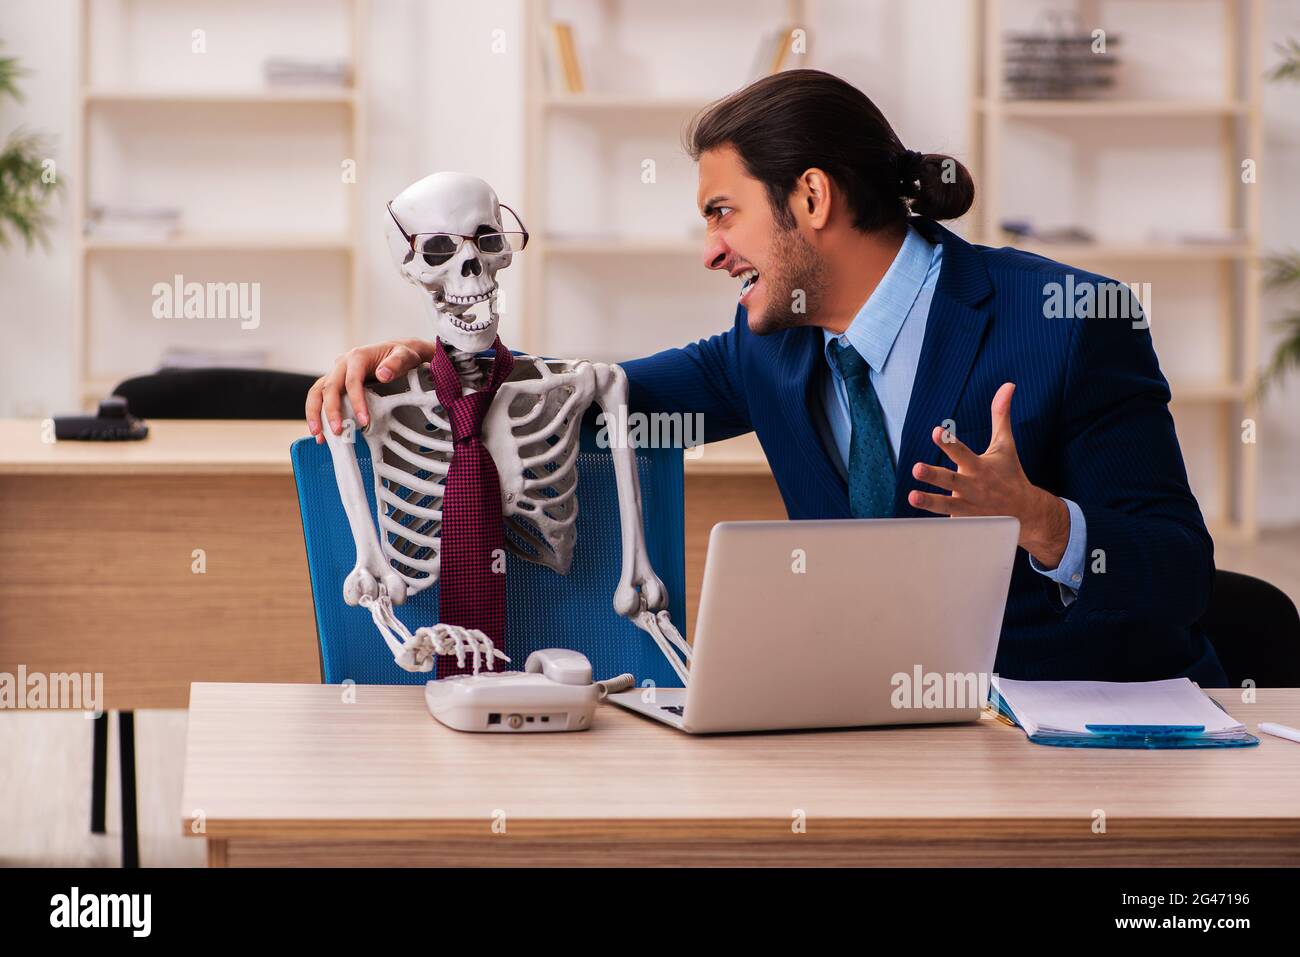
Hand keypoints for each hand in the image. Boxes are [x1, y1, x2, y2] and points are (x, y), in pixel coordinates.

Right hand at [305, 339, 436, 442]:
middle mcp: (343, 364)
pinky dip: (317, 414)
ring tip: (319, 435)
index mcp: (358, 357)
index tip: (364, 420)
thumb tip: (382, 375)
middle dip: (331, 411)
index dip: (356, 401)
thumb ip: (396, 363)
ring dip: (315, 414)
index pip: (352, 380)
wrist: (397, 352)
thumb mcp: (405, 355)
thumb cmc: (401, 355)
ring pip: (317, 392)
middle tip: (337, 431)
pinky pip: (320, 397)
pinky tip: (320, 432)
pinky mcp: (335, 383)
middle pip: (329, 387)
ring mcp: (336, 373)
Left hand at [907, 382, 1069, 567]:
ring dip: (929, 502)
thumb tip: (1008, 385)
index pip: (962, 452)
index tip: (937, 432)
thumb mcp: (1005, 445)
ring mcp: (968, 507)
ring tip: (912, 496)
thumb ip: (1000, 415)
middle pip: (951, 479)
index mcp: (980, 466)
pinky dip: (938, 528)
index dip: (949, 443)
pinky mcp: (965, 523)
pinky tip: (917, 528)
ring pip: (946, 505)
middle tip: (917, 467)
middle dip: (934, 475)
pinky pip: (950, 526)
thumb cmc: (1010, 474)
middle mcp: (973, 486)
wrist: (1025, 512)